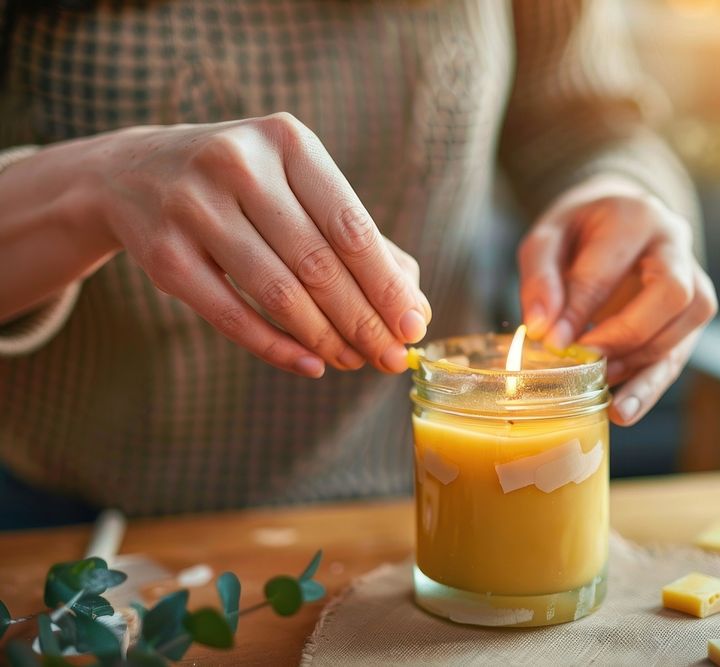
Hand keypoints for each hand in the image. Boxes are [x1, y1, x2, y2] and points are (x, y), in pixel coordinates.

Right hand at [88, 113, 429, 376]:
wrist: (133, 173)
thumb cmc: (245, 184)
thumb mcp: (298, 185)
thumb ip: (356, 238)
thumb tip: (413, 304)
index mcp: (287, 141)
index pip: (351, 227)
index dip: (387, 285)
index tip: (414, 326)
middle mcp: (238, 165)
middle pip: (318, 264)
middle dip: (363, 320)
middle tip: (391, 357)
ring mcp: (193, 208)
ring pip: (278, 293)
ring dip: (325, 338)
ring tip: (355, 361)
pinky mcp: (162, 255)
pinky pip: (231, 316)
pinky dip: (277, 348)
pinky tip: (310, 365)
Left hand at [518, 176, 716, 425]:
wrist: (616, 218)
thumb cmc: (578, 231)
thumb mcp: (546, 239)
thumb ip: (539, 278)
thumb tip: (541, 329)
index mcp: (636, 216)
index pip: (611, 268)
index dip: (580, 310)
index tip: (552, 343)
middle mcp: (675, 243)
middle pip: (672, 294)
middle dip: (626, 334)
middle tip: (586, 359)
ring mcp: (693, 277)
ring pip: (686, 326)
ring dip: (642, 363)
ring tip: (599, 388)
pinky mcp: (691, 314)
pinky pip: (680, 352)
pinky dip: (650, 384)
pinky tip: (622, 408)